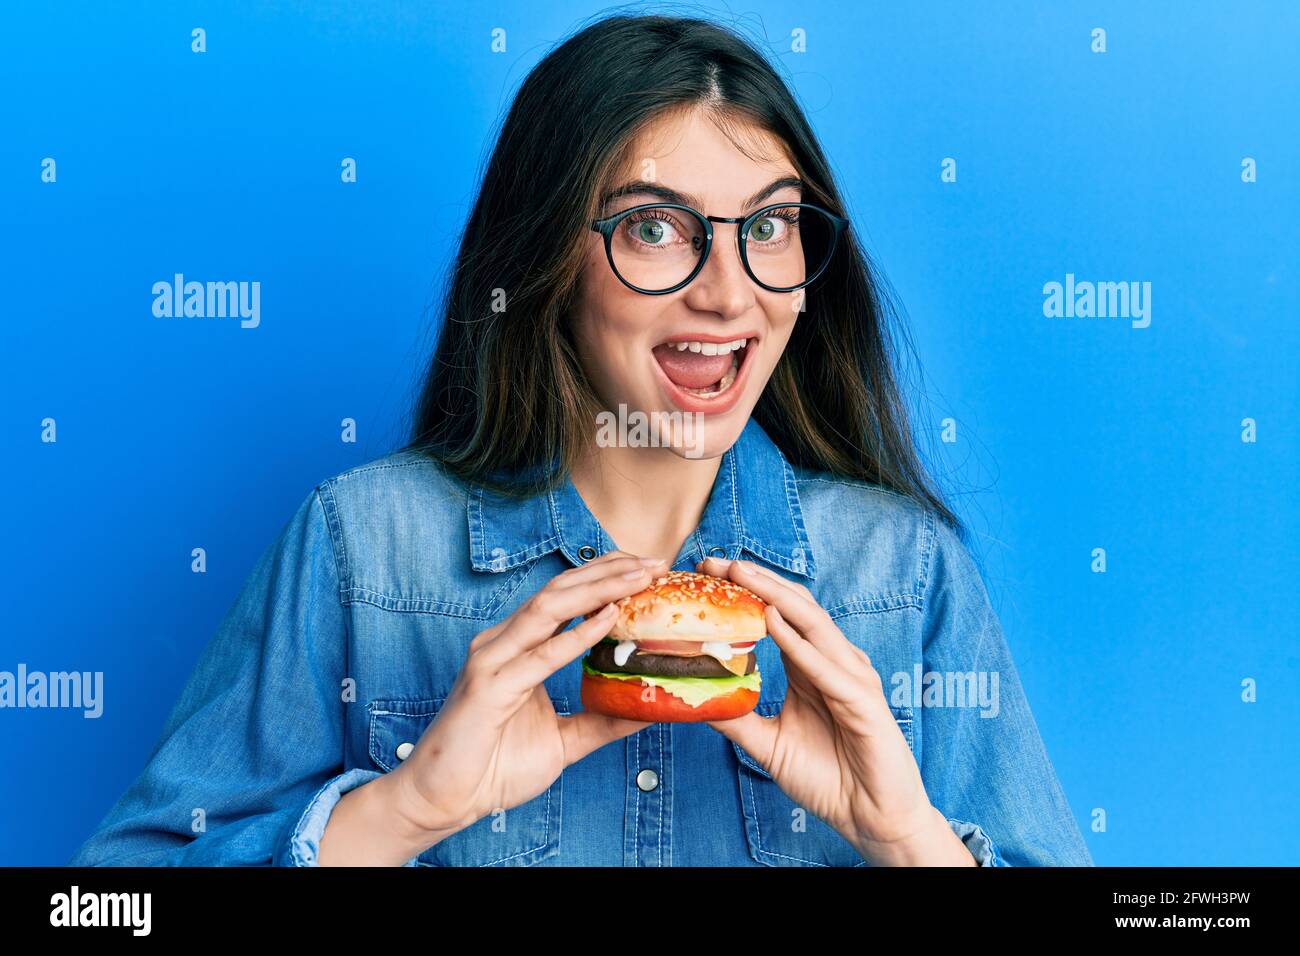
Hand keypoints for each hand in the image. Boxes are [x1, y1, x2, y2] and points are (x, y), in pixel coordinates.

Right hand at [386, 551, 667, 844]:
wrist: (442, 799)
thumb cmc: (494, 767)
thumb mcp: (564, 741)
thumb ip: (602, 722)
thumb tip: (649, 710)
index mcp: (516, 646)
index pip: (565, 595)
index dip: (606, 575)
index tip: (649, 568)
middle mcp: (502, 643)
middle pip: (560, 589)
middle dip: (609, 570)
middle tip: (655, 562)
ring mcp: (492, 660)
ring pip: (549, 607)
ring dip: (598, 588)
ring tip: (639, 577)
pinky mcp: (489, 687)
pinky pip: (540, 655)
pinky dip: (576, 635)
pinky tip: (608, 618)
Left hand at [696, 557, 975, 865]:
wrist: (870, 817)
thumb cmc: (828, 778)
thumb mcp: (769, 743)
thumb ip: (737, 719)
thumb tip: (696, 700)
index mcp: (811, 667)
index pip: (778, 615)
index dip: (746, 591)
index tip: (707, 572)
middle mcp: (833, 662)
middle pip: (794, 608)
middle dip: (756, 581)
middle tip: (717, 561)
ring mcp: (852, 678)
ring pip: (813, 625)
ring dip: (775, 597)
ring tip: (741, 575)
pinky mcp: (865, 702)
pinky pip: (828, 667)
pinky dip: (800, 644)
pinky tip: (774, 625)